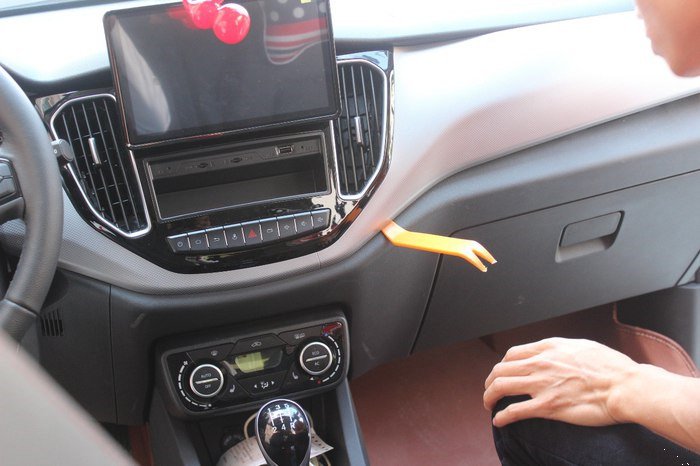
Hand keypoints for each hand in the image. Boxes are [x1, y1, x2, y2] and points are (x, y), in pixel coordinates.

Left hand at [483, 337, 639, 427]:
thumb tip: (553, 353)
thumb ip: (561, 349)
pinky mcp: (547, 407)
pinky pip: (514, 411)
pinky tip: (499, 421)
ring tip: (488, 405)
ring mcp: (542, 385)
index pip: (512, 354)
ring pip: (500, 387)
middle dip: (490, 382)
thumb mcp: (581, 346)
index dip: (502, 365)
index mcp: (548, 348)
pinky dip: (501, 416)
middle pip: (500, 370)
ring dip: (488, 397)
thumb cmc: (611, 367)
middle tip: (490, 391)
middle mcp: (540, 363)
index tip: (503, 374)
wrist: (625, 386)